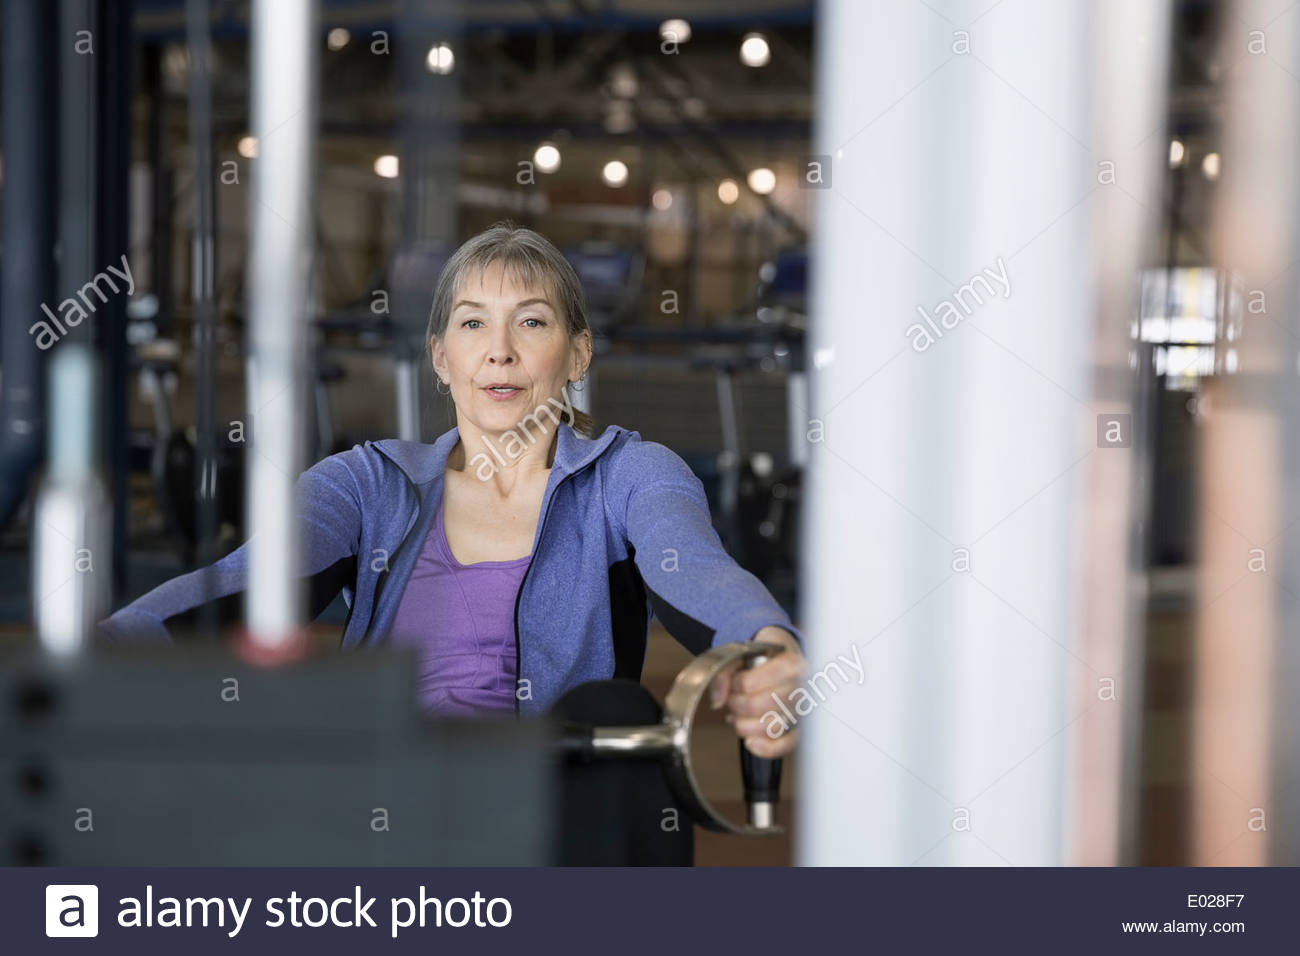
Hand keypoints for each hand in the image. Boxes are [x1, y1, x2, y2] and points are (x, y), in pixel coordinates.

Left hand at [708, 626, 806, 757]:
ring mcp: (802, 710)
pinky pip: (786, 745)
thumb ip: (724, 672)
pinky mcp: (799, 729)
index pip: (749, 683)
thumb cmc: (766, 655)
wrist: (786, 656)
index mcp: (790, 664)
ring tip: (738, 714)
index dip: (734, 685)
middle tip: (733, 697)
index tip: (734, 681)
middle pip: (757, 706)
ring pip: (769, 727)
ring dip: (744, 724)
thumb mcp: (743, 653)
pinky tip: (751, 742)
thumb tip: (718, 700)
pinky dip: (767, 748)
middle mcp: (801, 688)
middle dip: (736, 704)